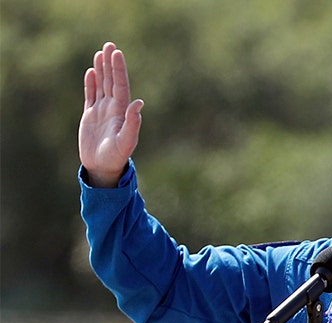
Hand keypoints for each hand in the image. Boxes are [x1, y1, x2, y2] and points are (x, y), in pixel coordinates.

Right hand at [79, 41, 143, 187]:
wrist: (103, 168)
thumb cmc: (116, 157)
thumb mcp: (126, 141)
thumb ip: (133, 123)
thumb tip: (139, 103)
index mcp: (121, 111)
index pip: (120, 85)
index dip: (118, 69)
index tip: (116, 53)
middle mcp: (113, 108)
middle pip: (112, 81)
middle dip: (111, 63)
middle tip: (109, 45)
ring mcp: (101, 111)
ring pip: (102, 85)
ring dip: (101, 69)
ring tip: (100, 53)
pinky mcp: (90, 116)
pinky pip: (91, 96)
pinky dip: (91, 83)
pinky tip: (91, 72)